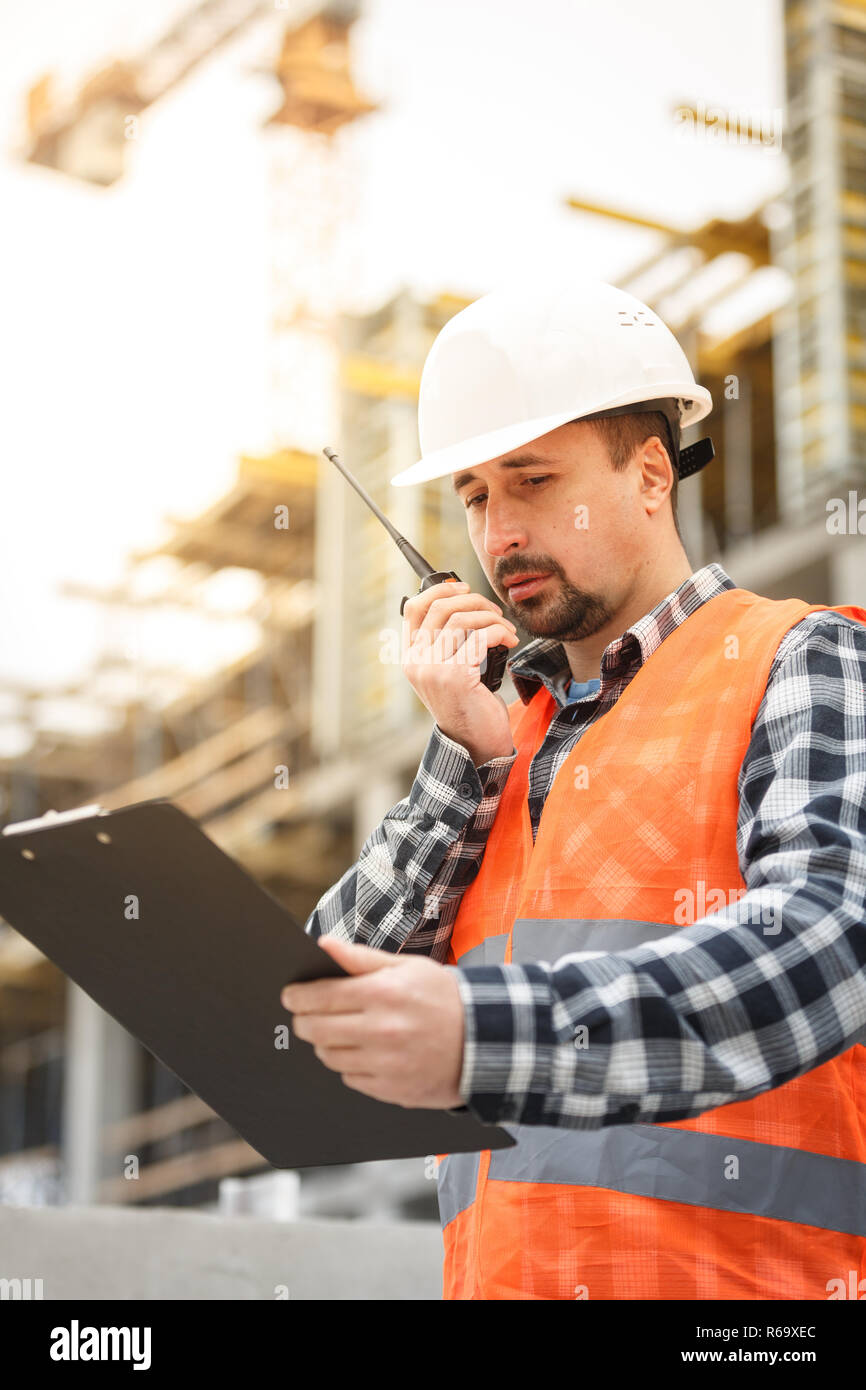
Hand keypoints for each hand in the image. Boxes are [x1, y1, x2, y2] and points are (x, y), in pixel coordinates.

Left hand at [281, 937, 465, 1108]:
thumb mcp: (407, 967)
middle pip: (316, 1029)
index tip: (290, 995)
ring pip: (329, 1056)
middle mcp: (381, 1031)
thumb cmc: (445, 998)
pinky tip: (363, 1052)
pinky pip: (349, 1078)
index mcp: (383, 994)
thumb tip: (324, 946)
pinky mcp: (390, 1090)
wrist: (485, 1041)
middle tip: (303, 1015)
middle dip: (303, 1020)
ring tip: (337, 1032)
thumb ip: (361, 958)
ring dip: (325, 1043)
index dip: (297, 996)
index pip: (320, 996)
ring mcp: (385, 1065)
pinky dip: (349, 1065)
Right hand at [401, 580, 519, 764]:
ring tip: (506, 629)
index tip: (464, 588)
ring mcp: (432, 669)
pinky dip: (500, 633)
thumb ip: (446, 643)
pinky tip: (510, 641)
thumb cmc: (468, 706)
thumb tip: (463, 603)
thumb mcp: (448, 672)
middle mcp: (416, 661)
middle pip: (440, 607)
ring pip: (461, 618)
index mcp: (411, 657)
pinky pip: (480, 637)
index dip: (440, 590)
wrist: (475, 745)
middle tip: (495, 611)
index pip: (414, 608)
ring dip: (490, 617)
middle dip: (474, 600)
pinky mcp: (455, 676)